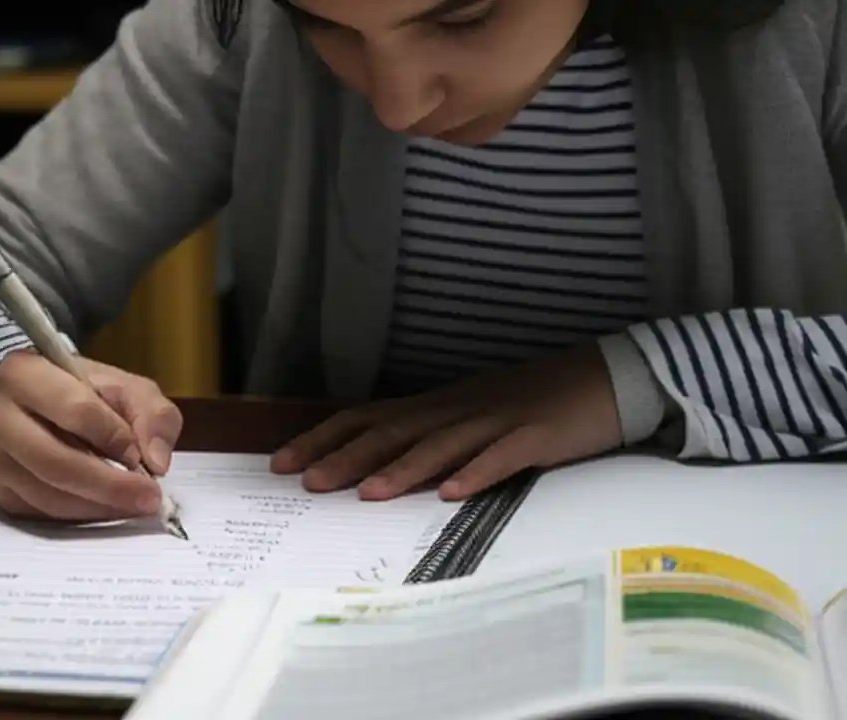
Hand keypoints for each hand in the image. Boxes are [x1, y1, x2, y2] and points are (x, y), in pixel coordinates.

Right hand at [0, 351, 182, 521]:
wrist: (30, 402)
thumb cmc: (80, 391)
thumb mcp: (123, 386)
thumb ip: (151, 414)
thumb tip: (156, 461)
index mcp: (23, 372)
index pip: (76, 410)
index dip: (116, 438)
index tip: (144, 457)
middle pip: (55, 461)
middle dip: (109, 485)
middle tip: (148, 498)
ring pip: (46, 494)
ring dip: (97, 506)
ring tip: (132, 505)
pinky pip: (38, 512)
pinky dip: (78, 515)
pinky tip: (103, 508)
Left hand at [271, 343, 621, 501]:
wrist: (607, 376)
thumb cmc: (532, 402)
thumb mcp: (471, 416)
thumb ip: (429, 438)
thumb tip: (376, 466)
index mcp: (437, 405)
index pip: (366, 418)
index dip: (323, 439)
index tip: (282, 463)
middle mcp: (457, 408)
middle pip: (392, 430)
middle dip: (346, 456)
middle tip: (307, 483)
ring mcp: (496, 419)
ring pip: (440, 444)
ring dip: (402, 469)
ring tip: (367, 493)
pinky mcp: (537, 434)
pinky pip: (503, 456)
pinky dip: (476, 473)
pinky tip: (452, 494)